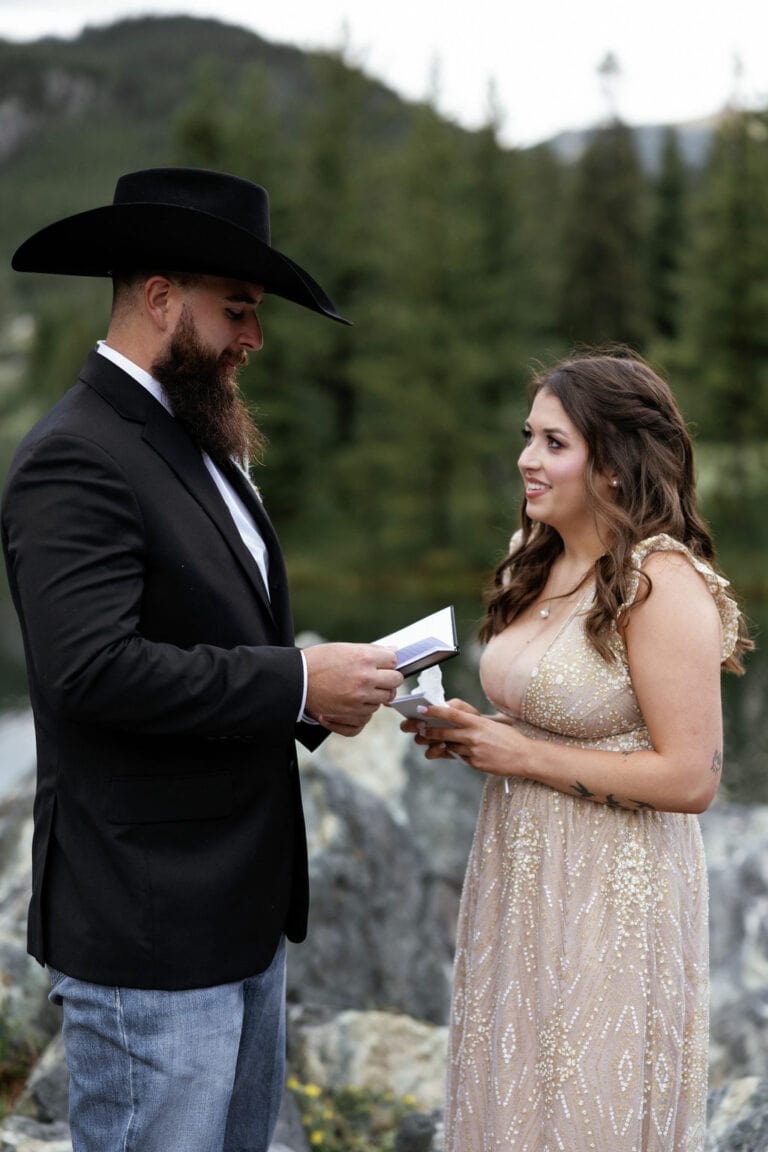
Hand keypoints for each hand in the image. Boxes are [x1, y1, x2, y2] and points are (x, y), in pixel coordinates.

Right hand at [304, 642, 402, 734]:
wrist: (296, 681)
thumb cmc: (317, 662)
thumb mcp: (344, 648)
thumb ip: (371, 651)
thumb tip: (392, 651)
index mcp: (364, 658)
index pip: (394, 661)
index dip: (388, 662)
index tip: (382, 664)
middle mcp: (365, 678)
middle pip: (395, 681)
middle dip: (389, 679)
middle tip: (379, 678)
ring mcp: (360, 698)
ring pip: (384, 699)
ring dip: (376, 694)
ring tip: (361, 689)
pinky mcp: (352, 713)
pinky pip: (370, 713)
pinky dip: (364, 708)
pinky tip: (354, 701)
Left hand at [403, 700, 530, 776]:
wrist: (524, 756)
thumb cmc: (508, 738)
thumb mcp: (491, 725)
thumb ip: (473, 724)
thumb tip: (455, 723)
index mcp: (478, 723)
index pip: (452, 714)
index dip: (434, 711)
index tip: (422, 709)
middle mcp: (473, 736)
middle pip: (445, 733)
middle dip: (430, 732)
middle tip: (420, 730)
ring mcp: (474, 751)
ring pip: (451, 747)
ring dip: (444, 745)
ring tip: (438, 743)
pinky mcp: (475, 764)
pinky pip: (462, 758)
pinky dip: (461, 755)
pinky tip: (467, 753)